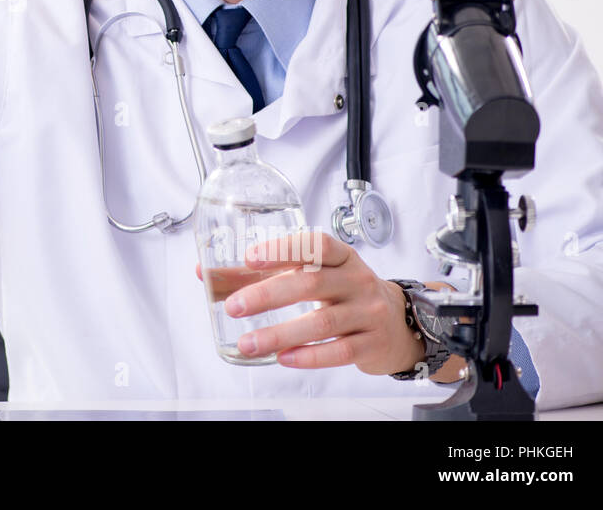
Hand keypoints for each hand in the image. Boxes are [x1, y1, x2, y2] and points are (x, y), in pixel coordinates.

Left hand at [194, 230, 425, 375]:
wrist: (397, 323)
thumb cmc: (342, 293)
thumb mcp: (311, 275)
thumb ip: (259, 274)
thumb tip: (205, 274)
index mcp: (340, 256)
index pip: (314, 245)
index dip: (283, 249)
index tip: (250, 258)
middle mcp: (356, 280)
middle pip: (311, 284)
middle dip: (268, 295)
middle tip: (234, 307)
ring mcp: (367, 312)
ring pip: (322, 322)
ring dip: (280, 334)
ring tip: (248, 343)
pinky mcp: (371, 344)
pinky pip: (339, 351)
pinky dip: (309, 356)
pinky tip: (283, 358)